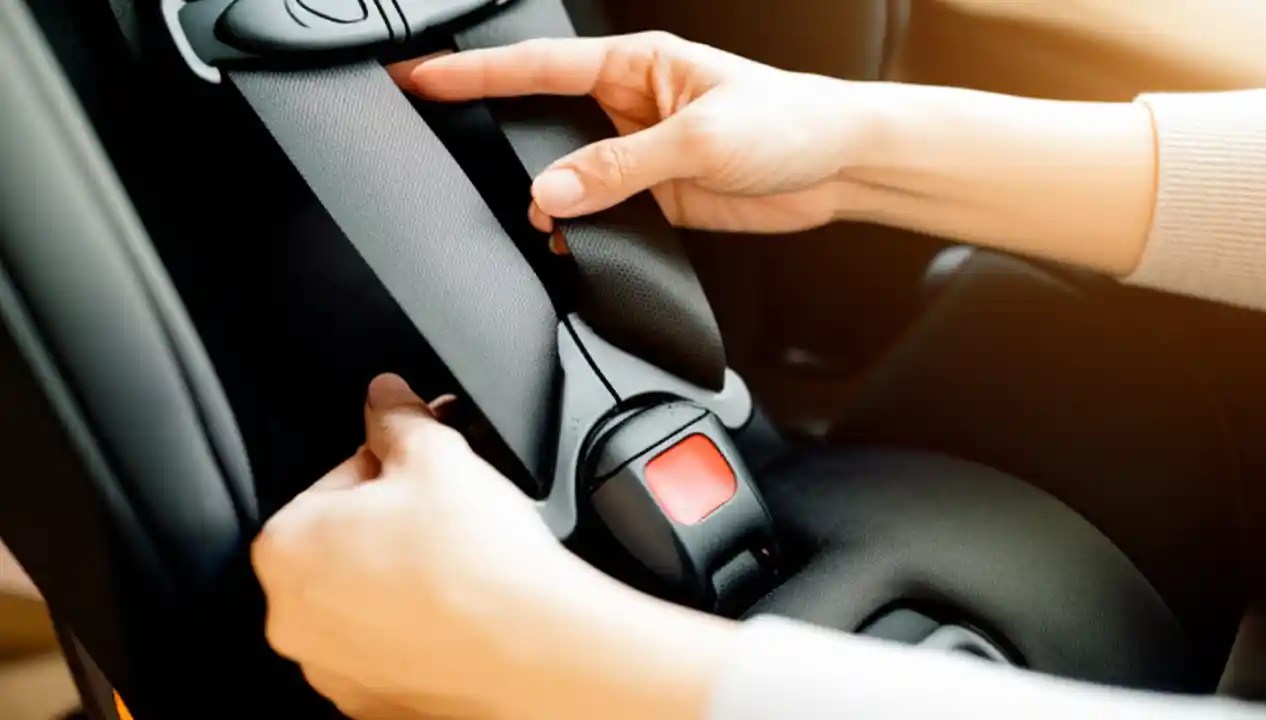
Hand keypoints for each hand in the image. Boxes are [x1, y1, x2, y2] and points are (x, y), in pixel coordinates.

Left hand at [253, 374, 734, 719]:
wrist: (533, 648)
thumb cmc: (478, 561)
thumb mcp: (436, 452)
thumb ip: (398, 414)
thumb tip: (386, 394)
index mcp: (287, 546)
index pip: (334, 480)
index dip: (390, 470)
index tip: (426, 476)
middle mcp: (292, 617)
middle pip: (343, 544)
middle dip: (391, 524)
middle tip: (448, 519)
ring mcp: (331, 667)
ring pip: (365, 601)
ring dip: (402, 579)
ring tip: (459, 567)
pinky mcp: (373, 702)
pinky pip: (390, 650)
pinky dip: (417, 631)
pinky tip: (460, 613)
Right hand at [389, 32, 866, 234]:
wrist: (842, 167)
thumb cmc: (790, 122)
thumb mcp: (698, 139)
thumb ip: (621, 166)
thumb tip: (556, 190)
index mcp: (634, 64)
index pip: (535, 66)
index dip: (471, 72)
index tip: (418, 75)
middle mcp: (630, 105)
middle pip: (543, 123)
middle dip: (504, 145)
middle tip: (464, 163)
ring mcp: (641, 153)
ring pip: (570, 177)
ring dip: (552, 200)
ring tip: (544, 219)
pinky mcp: (659, 196)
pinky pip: (602, 212)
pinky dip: (584, 229)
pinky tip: (577, 240)